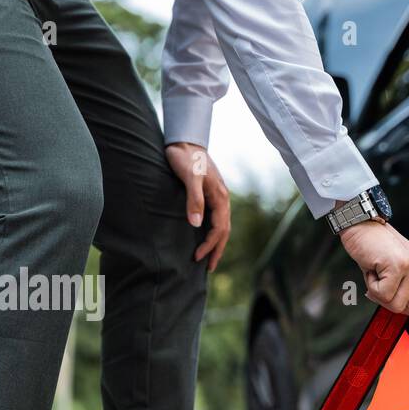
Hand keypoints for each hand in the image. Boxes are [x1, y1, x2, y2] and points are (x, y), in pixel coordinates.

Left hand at [166, 142, 230, 271]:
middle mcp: (222, 198)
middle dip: (217, 250)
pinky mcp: (209, 194)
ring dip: (216, 243)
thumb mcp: (190, 176)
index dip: (209, 246)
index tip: (196, 258)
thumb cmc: (185, 157)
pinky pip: (214, 218)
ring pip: (221, 225)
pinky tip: (203, 235)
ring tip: (208, 258)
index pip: (219, 229)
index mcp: (220, 197)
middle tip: (207, 268)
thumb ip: (194, 199)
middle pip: (224, 231)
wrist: (184, 141)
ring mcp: (217, 196)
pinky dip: (212, 231)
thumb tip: (197, 224)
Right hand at [339, 221, 408, 339]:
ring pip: (397, 305)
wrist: (362, 225)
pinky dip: (371, 288)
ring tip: (376, 275)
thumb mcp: (399, 270)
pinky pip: (383, 296)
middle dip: (392, 305)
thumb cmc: (376, 250)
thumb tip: (406, 319)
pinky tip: (371, 271)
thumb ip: (407, 290)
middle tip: (381, 287)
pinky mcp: (398, 266)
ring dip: (379, 295)